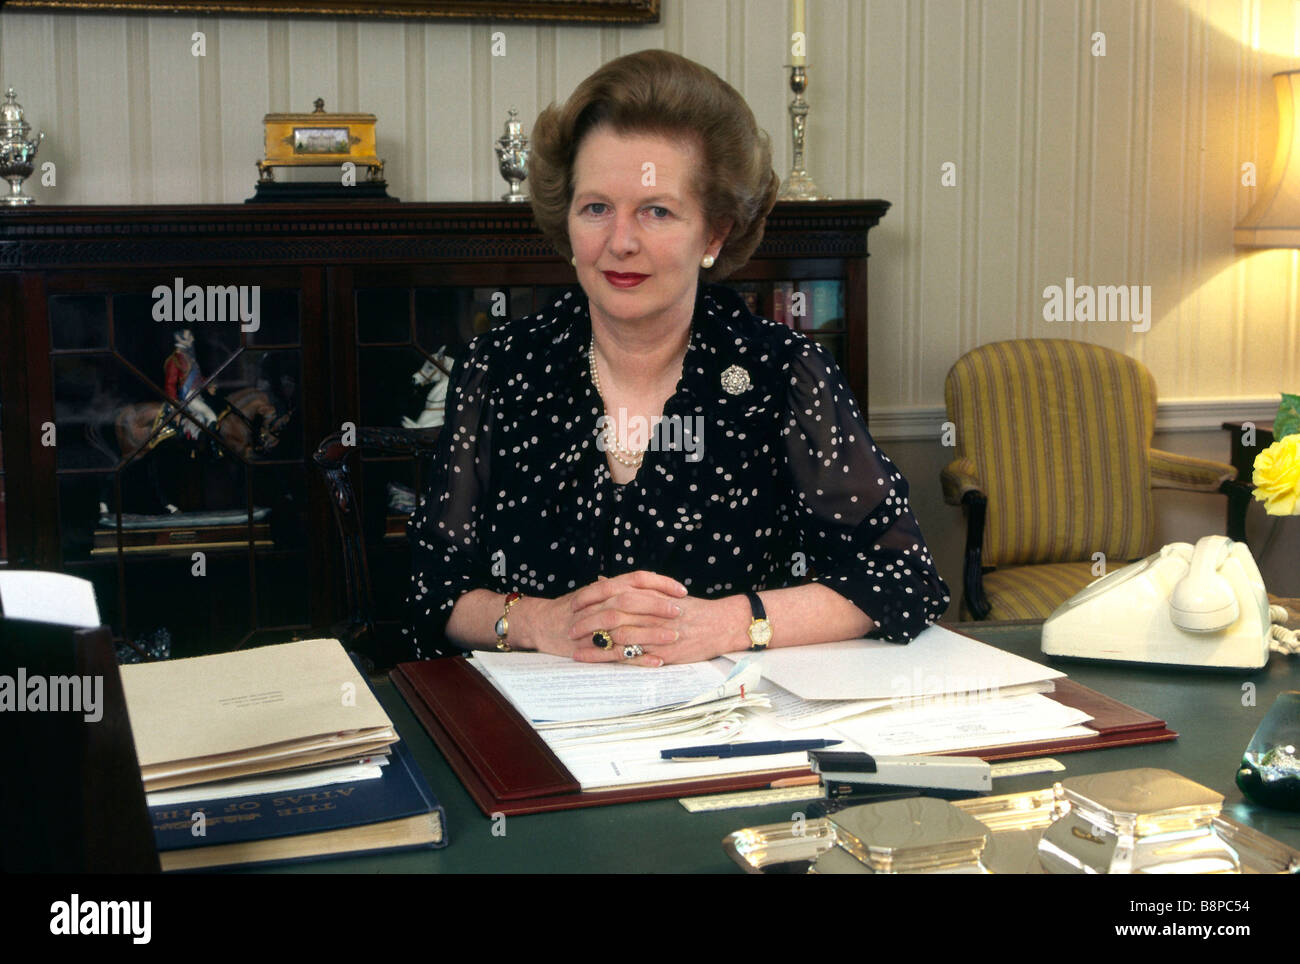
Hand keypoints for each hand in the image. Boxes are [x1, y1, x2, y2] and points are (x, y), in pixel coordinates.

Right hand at [514, 570, 684, 665]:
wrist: (539, 623)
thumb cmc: (572, 608)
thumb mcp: (596, 593)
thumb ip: (622, 589)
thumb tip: (654, 587)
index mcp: (604, 588)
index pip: (636, 578)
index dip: (660, 583)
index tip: (681, 590)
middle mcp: (598, 603)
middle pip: (632, 600)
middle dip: (658, 606)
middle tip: (680, 611)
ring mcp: (592, 626)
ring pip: (625, 627)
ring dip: (651, 632)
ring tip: (674, 636)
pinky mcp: (589, 649)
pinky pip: (616, 654)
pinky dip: (637, 658)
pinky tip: (656, 661)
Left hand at [569, 580, 750, 666]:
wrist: (723, 624)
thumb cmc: (693, 610)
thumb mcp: (664, 593)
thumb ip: (635, 589)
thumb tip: (602, 581)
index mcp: (651, 593)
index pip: (614, 592)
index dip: (592, 599)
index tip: (574, 604)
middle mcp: (652, 610)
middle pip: (612, 613)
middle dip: (588, 621)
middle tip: (569, 627)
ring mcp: (657, 632)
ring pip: (618, 635)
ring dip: (594, 642)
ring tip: (574, 648)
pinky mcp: (663, 652)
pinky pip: (632, 656)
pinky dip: (611, 659)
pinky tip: (595, 662)